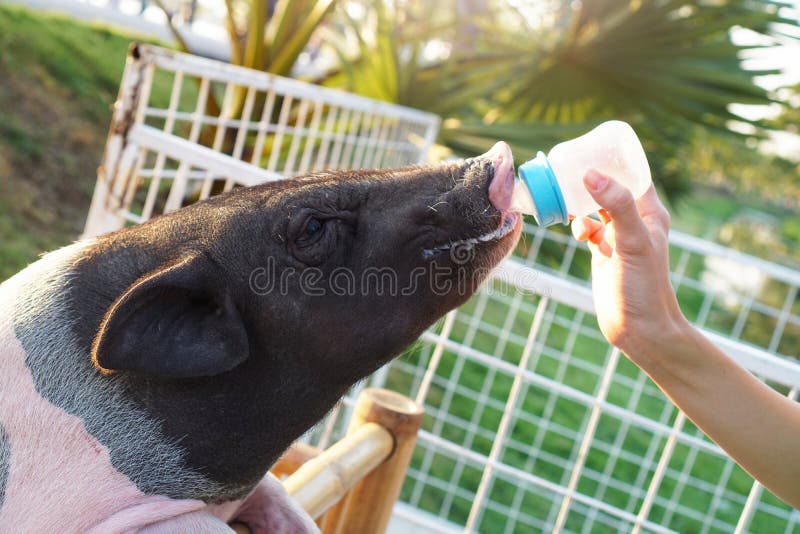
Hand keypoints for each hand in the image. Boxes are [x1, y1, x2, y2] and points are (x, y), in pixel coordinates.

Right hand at [571, 171, 685, 360]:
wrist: (639, 330)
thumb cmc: (643, 287)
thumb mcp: (632, 242)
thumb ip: (616, 207)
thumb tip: (591, 175)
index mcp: (649, 212)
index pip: (633, 173)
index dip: (613, 159)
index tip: (589, 148)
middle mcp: (635, 221)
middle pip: (610, 187)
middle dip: (590, 177)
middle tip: (566, 167)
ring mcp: (618, 237)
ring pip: (595, 207)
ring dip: (579, 201)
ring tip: (562, 193)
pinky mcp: (603, 253)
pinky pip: (587, 229)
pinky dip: (578, 226)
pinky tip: (575, 230)